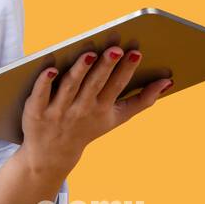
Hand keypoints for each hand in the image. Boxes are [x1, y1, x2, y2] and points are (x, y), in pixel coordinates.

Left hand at [20, 46, 172, 170]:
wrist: (51, 155)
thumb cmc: (87, 127)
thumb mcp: (116, 118)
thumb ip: (142, 100)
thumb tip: (168, 82)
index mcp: (102, 109)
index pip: (116, 86)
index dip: (126, 70)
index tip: (136, 52)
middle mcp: (81, 110)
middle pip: (95, 85)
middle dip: (106, 67)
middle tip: (116, 48)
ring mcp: (58, 112)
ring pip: (70, 87)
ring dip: (80, 71)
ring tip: (89, 53)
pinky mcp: (36, 112)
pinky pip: (40, 94)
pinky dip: (44, 83)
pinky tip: (51, 68)